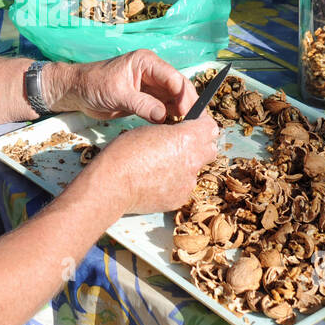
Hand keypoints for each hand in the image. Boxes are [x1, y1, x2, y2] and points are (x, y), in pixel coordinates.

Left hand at [51, 50, 199, 123]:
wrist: (77, 92)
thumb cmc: (93, 85)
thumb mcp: (117, 94)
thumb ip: (141, 104)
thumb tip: (163, 117)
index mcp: (147, 62)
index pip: (174, 78)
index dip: (184, 96)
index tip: (188, 114)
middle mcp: (152, 72)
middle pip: (178, 88)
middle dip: (187, 105)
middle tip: (194, 125)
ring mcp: (150, 87)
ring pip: (173, 99)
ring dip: (180, 113)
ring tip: (187, 130)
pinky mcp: (146, 100)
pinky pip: (163, 108)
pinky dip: (170, 118)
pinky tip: (174, 129)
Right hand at [86, 115, 220, 214]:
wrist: (113, 184)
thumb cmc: (125, 152)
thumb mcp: (149, 131)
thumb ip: (172, 133)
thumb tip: (178, 137)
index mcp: (187, 138)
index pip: (211, 127)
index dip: (203, 126)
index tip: (196, 127)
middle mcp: (193, 160)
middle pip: (210, 150)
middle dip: (200, 146)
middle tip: (182, 146)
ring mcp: (187, 182)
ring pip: (195, 171)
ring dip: (184, 167)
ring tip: (160, 168)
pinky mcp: (179, 198)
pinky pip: (183, 188)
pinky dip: (174, 184)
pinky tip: (155, 182)